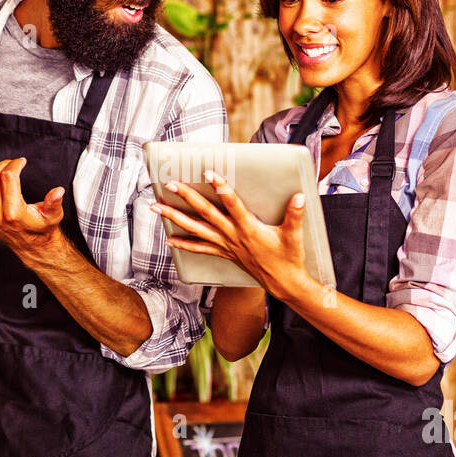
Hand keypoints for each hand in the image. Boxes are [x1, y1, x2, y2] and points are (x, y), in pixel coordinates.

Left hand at [0, 157, 65, 260]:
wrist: (30, 245)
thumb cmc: (42, 227)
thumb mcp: (53, 216)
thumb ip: (54, 203)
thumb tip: (58, 191)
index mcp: (13, 212)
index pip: (8, 176)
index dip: (15, 164)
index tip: (22, 162)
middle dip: (5, 164)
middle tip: (14, 165)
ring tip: (6, 173)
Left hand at [150, 170, 314, 301]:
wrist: (284, 283)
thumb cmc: (289, 258)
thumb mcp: (294, 236)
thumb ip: (295, 215)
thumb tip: (299, 196)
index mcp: (249, 228)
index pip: (232, 204)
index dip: (220, 188)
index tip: (208, 173)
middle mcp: (233, 236)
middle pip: (205, 213)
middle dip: (186, 197)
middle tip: (170, 184)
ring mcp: (226, 246)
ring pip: (196, 230)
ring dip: (174, 218)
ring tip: (156, 208)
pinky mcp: (225, 254)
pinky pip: (200, 249)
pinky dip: (184, 245)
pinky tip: (170, 241)